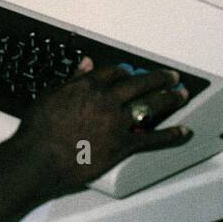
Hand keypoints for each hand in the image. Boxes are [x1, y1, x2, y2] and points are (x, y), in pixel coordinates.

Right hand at [11, 58, 190, 197]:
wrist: (40, 157)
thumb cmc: (39, 128)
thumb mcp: (51, 94)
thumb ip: (73, 79)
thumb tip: (86, 64)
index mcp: (88, 86)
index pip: (115, 71)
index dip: (126, 70)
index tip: (132, 71)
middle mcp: (107, 100)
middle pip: (139, 84)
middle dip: (158, 78)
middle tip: (170, 76)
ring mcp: (118, 122)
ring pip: (150, 105)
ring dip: (169, 98)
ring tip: (180, 94)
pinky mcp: (123, 145)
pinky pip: (153, 138)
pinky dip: (171, 135)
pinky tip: (183, 131)